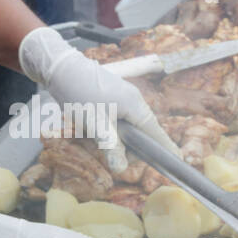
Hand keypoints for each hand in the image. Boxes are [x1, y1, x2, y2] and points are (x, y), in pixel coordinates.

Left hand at [18, 26, 178, 172]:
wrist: (61, 68)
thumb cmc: (79, 94)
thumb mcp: (95, 125)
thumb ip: (110, 146)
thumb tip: (121, 169)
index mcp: (135, 105)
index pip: (156, 131)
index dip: (165, 147)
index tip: (177, 160)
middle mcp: (134, 99)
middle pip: (142, 131)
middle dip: (130, 146)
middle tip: (108, 152)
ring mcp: (124, 95)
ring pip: (129, 125)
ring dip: (118, 137)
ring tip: (96, 136)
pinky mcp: (113, 94)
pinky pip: (120, 117)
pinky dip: (112, 127)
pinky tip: (95, 127)